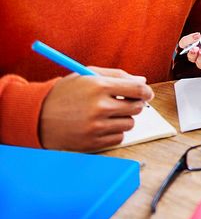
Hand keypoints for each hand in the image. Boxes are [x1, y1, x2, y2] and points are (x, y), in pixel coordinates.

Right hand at [38, 67, 153, 151]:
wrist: (36, 116)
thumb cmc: (64, 93)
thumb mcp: (87, 75)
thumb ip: (117, 75)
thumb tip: (142, 81)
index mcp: (99, 86)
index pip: (138, 90)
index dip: (146, 91)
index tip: (146, 93)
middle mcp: (99, 107)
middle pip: (137, 107)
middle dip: (135, 104)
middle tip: (125, 102)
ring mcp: (96, 127)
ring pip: (130, 123)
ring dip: (124, 118)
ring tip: (108, 114)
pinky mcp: (92, 143)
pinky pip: (119, 138)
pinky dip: (114, 132)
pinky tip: (101, 125)